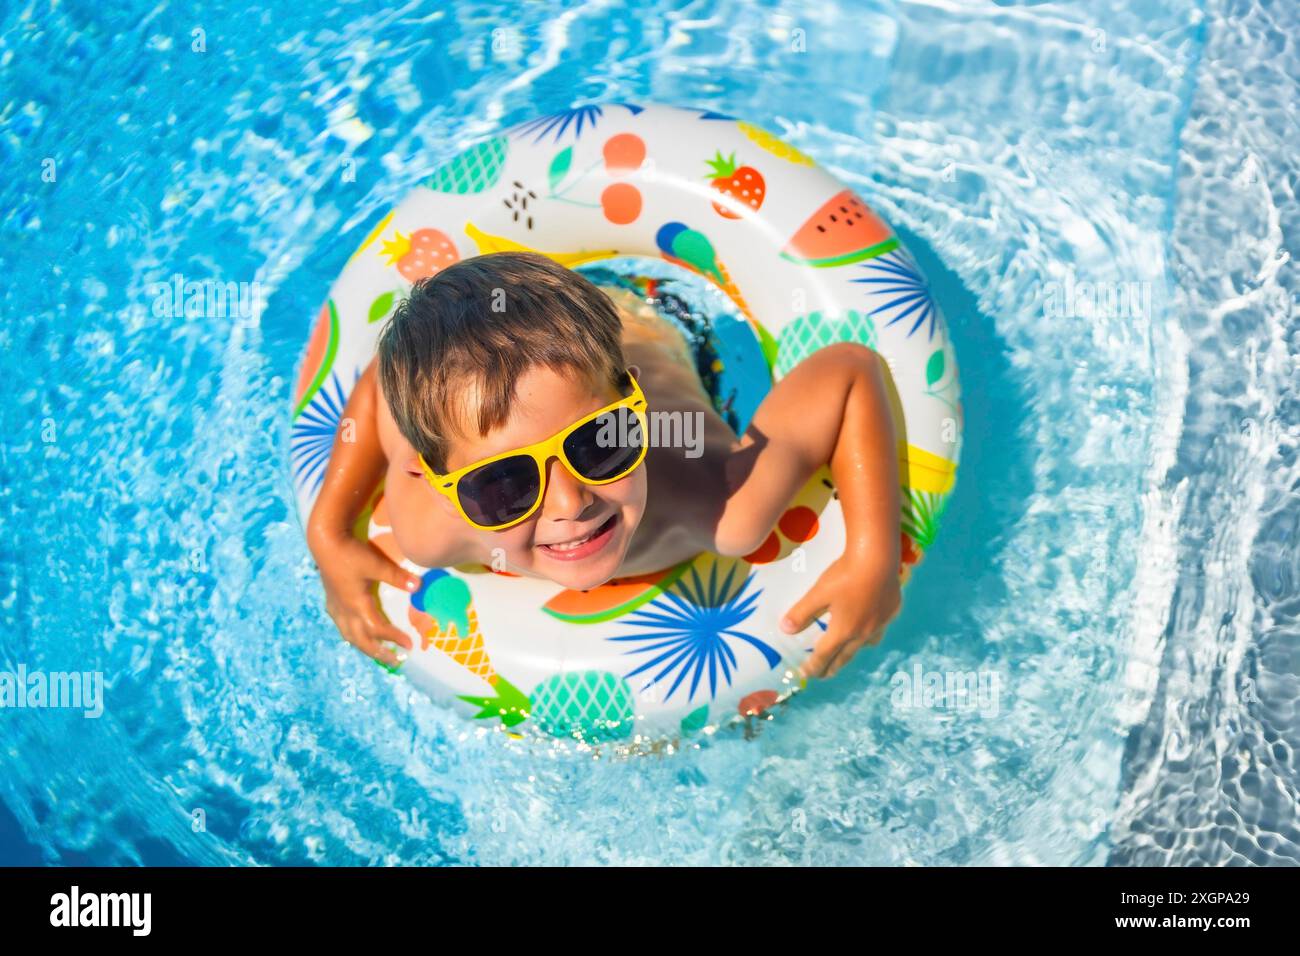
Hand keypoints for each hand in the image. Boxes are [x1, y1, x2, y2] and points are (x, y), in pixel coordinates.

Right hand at [307, 523, 420, 667]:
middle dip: (378, 652)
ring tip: (377, 652)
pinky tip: (356, 632)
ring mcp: (336, 606)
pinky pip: (341, 626)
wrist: (325, 541)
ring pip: (348, 635)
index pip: (377, 629)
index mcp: (356, 604)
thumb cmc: (350, 552)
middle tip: (395, 661)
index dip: (394, 638)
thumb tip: (419, 586)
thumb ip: (397, 576)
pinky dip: (352, 634)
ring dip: (364, 646)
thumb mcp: (375, 564)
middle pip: (361, 640)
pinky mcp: (331, 600)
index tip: (409, 644)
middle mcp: (344, 610)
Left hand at [781, 554, 900, 678]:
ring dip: (853, 651)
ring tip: (847, 651)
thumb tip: (785, 630)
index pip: (825, 655)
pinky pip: (879, 628)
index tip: (806, 674)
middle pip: (845, 656)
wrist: (878, 557)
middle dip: (832, 667)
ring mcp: (880, 622)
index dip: (813, 666)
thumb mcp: (818, 593)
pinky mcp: (891, 610)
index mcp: (844, 631)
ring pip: (866, 644)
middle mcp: (863, 632)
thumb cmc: (845, 576)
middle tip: (824, 674)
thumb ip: (802, 613)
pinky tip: (869, 622)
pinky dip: (870, 631)